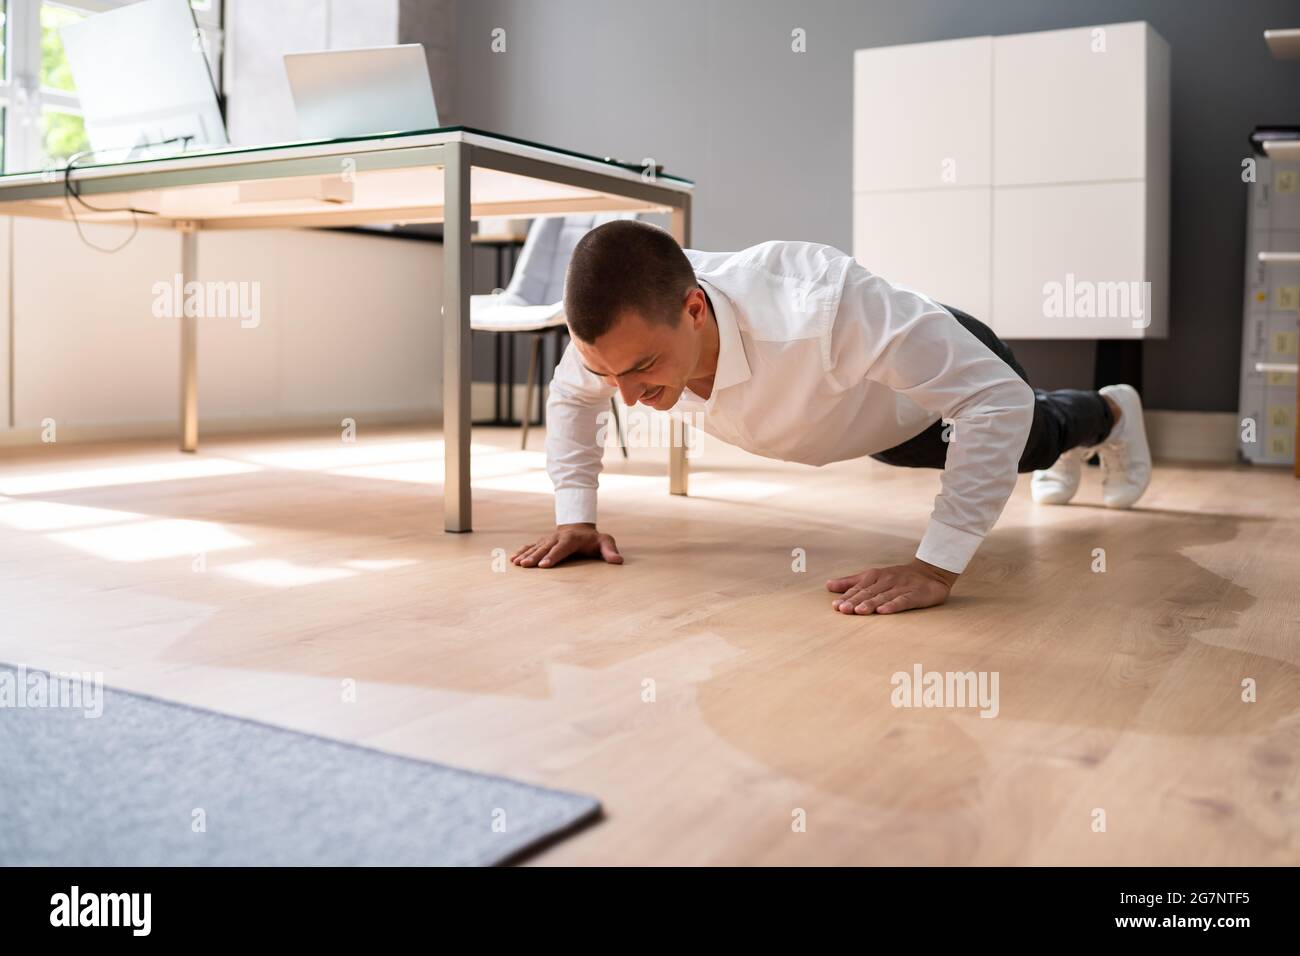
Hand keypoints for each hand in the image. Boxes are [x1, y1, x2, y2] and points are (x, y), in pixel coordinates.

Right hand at [510, 523, 622, 568]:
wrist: (579, 527)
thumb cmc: (593, 539)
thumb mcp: (605, 541)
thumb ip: (610, 551)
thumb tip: (618, 561)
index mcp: (571, 539)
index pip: (562, 548)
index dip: (553, 556)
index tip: (544, 566)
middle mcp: (557, 538)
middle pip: (545, 548)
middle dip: (535, 557)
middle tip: (526, 566)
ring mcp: (548, 539)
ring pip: (536, 547)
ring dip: (526, 555)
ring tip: (517, 563)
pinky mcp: (542, 542)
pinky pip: (530, 546)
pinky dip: (521, 552)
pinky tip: (513, 560)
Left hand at [826, 559, 957, 614]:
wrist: (929, 572)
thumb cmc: (897, 577)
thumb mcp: (872, 576)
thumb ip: (851, 582)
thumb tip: (828, 586)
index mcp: (875, 577)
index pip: (859, 588)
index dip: (847, 596)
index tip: (836, 606)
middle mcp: (886, 581)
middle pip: (869, 592)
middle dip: (855, 601)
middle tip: (843, 609)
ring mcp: (901, 587)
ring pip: (883, 596)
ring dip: (871, 604)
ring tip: (859, 611)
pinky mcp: (915, 594)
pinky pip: (903, 600)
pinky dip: (893, 605)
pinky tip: (884, 611)